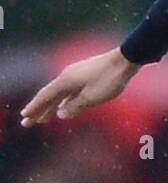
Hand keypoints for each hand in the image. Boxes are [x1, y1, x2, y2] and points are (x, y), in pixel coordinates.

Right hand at [19, 48, 140, 125]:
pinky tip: (63, 108)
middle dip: (39, 110)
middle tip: (27, 123)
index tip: (24, 118)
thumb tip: (61, 113)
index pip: (45, 96)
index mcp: (66, 80)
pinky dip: (64, 101)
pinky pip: (70, 91)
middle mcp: (68, 76)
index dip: (34, 108)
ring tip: (43, 119)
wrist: (127, 59)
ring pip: (60, 94)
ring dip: (51, 107)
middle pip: (50, 95)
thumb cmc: (110, 78)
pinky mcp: (87, 75)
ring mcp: (77, 74)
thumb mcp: (92, 97)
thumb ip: (74, 106)